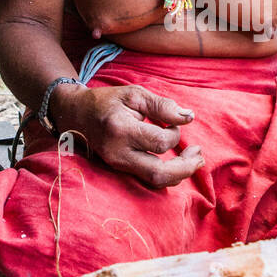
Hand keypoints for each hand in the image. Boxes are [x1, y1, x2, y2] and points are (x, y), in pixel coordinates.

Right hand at [52, 83, 203, 188]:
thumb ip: (162, 106)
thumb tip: (189, 117)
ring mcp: (117, 165)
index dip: (174, 133)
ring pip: (154, 182)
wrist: (75, 114)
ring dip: (180, 173)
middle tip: (200, 156)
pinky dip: (168, 174)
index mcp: (120, 130)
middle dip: (185, 168)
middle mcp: (117, 153)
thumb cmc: (107, 102)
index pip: (159, 142)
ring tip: (195, 159)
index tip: (172, 121)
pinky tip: (179, 163)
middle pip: (158, 174)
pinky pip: (148, 179)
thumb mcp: (135, 94)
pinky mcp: (120, 170)